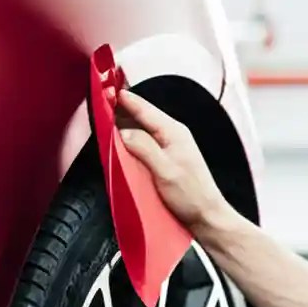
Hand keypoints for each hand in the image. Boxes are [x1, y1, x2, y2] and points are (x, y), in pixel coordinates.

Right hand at [114, 88, 243, 232]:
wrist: (206, 217)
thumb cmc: (191, 195)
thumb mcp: (165, 170)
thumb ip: (143, 148)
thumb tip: (122, 132)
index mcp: (173, 132)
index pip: (145, 109)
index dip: (125, 99)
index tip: (107, 89)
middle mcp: (172, 135)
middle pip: (141, 117)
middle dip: (121, 110)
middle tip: (100, 103)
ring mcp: (169, 147)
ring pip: (141, 130)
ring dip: (124, 125)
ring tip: (105, 119)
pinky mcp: (165, 159)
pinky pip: (144, 143)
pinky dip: (130, 140)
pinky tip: (120, 143)